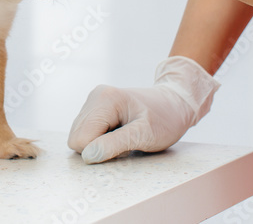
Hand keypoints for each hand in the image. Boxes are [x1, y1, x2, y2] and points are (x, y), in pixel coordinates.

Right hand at [67, 56, 220, 162]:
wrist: (176, 104)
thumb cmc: (165, 119)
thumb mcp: (145, 135)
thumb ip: (115, 144)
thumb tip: (88, 156)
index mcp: (105, 99)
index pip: (80, 139)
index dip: (99, 151)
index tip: (124, 145)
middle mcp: (95, 96)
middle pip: (76, 138)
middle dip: (98, 147)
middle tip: (125, 142)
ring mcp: (94, 101)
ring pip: (79, 136)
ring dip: (100, 144)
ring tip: (124, 136)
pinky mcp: (95, 108)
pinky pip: (86, 132)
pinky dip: (101, 139)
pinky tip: (119, 133)